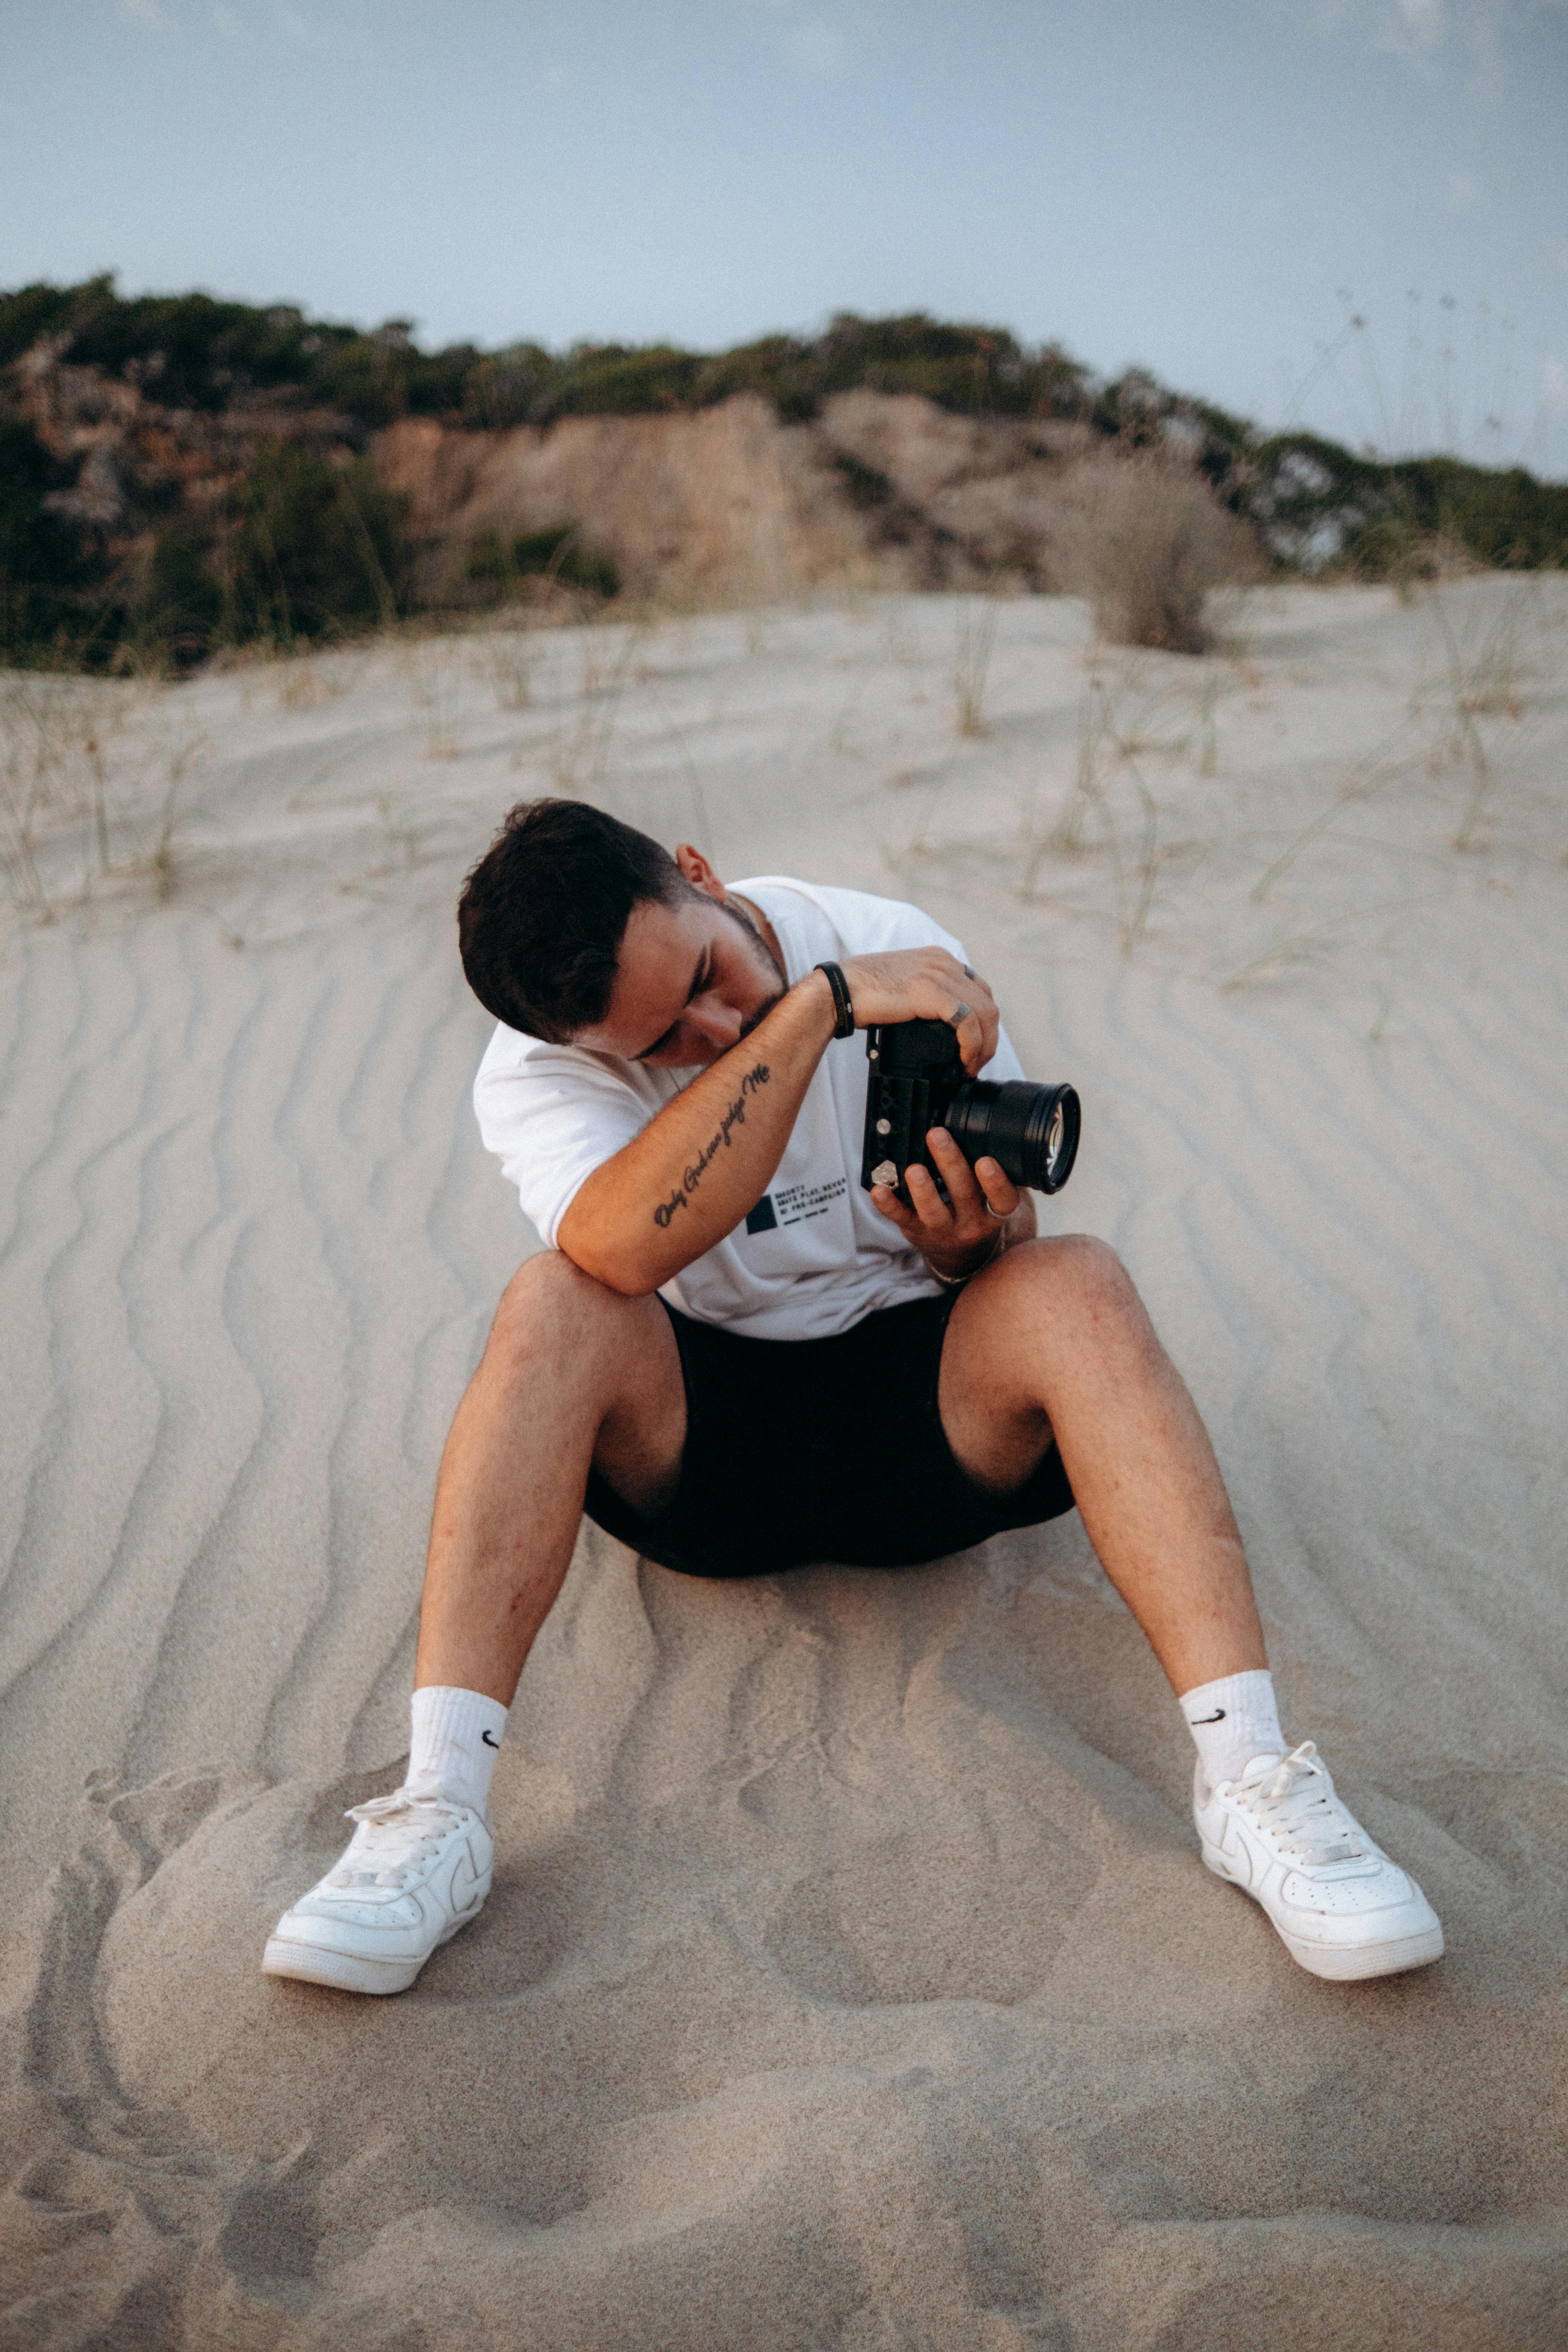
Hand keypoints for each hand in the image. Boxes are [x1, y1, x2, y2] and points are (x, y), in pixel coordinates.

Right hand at [837, 947, 998, 1075]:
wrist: (837, 992)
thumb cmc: (861, 994)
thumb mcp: (904, 988)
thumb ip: (925, 996)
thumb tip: (940, 1025)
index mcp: (939, 959)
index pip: (979, 991)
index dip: (983, 1023)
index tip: (974, 1048)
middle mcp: (943, 963)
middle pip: (987, 1002)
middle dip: (988, 1038)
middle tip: (976, 1063)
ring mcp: (938, 975)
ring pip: (984, 1013)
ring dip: (983, 1045)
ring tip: (970, 1067)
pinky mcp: (929, 992)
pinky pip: (966, 1022)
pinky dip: (971, 1045)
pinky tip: (963, 1061)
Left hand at [870, 1127, 1019, 1280]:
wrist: (956, 1252)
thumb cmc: (972, 1211)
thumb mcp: (988, 1198)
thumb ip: (984, 1174)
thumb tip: (970, 1127)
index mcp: (992, 1211)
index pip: (1003, 1201)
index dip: (996, 1183)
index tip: (986, 1161)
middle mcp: (971, 1222)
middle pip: (964, 1194)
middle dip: (950, 1163)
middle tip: (937, 1135)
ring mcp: (942, 1229)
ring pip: (934, 1213)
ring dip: (923, 1190)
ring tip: (914, 1170)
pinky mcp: (916, 1230)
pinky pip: (901, 1218)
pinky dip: (888, 1205)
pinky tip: (879, 1190)